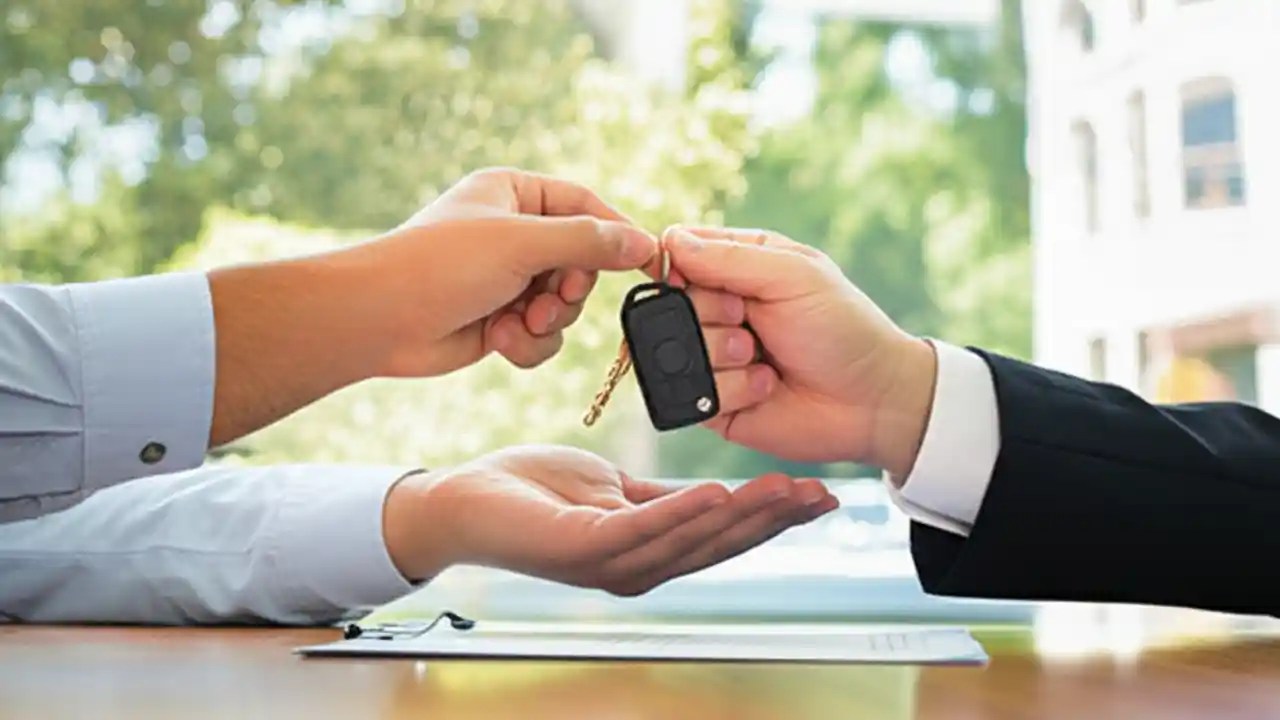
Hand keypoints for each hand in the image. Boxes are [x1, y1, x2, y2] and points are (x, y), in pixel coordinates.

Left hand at [205, 168, 654, 446]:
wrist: (378, 320)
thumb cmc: (439, 265)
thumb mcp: (522, 243)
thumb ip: (588, 242)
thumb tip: (644, 243)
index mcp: (514, 193)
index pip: (586, 205)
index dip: (617, 233)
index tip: (648, 262)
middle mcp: (512, 233)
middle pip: (581, 262)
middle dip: (568, 290)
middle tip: (549, 300)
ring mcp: (506, 279)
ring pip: (564, 305)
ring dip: (548, 321)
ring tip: (516, 323)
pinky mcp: (499, 320)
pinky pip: (542, 334)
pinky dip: (528, 342)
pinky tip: (498, 341)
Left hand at [382, 445, 838, 594]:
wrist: (466, 500)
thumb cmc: (535, 493)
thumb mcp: (614, 488)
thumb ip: (661, 498)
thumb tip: (714, 495)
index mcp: (647, 551)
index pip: (722, 536)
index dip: (773, 519)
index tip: (821, 496)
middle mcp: (635, 568)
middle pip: (717, 545)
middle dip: (773, 520)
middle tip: (820, 495)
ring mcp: (608, 564)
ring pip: (688, 541)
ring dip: (740, 517)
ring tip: (782, 490)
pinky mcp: (578, 548)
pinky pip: (639, 529)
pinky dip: (680, 514)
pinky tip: (715, 494)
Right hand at [663, 226, 937, 476]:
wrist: (873, 402)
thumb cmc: (844, 329)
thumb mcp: (793, 276)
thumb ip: (730, 257)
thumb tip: (668, 240)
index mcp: (740, 267)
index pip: (680, 253)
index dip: (675, 265)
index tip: (687, 278)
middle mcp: (721, 310)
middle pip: (670, 303)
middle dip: (711, 314)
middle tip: (750, 322)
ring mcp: (715, 357)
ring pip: (675, 351)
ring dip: (723, 355)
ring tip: (764, 359)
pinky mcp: (715, 402)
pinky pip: (691, 394)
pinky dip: (731, 391)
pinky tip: (765, 387)